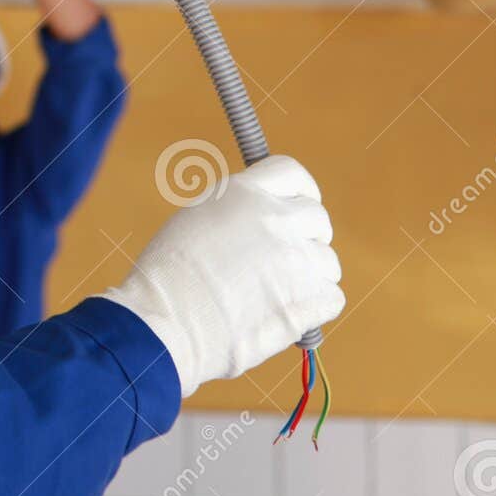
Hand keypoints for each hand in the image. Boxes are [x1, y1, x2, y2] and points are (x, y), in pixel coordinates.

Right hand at [100, 155, 342, 397]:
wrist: (164, 322)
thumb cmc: (167, 279)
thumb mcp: (194, 220)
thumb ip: (235, 213)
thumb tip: (260, 222)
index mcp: (243, 193)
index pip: (291, 173)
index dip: (299, 192)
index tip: (296, 207)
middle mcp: (275, 218)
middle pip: (317, 217)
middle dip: (305, 238)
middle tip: (279, 261)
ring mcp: (296, 258)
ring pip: (326, 262)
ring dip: (308, 277)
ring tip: (271, 295)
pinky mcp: (308, 299)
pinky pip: (331, 298)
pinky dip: (313, 309)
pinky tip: (282, 314)